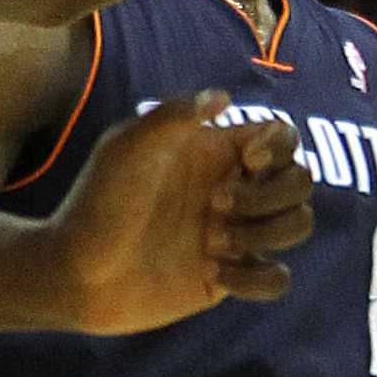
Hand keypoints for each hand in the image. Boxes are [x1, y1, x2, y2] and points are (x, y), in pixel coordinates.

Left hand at [44, 92, 311, 334]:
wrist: (75, 273)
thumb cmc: (97, 202)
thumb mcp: (127, 146)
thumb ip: (173, 116)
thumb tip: (222, 97)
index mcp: (215, 152)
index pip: (283, 136)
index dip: (280, 146)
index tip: (247, 160)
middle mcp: (232, 188)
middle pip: (301, 180)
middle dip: (271, 195)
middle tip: (215, 206)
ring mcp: (234, 234)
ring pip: (298, 225)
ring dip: (266, 234)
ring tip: (213, 245)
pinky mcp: (230, 278)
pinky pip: (277, 279)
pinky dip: (256, 279)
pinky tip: (214, 275)